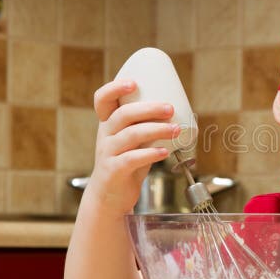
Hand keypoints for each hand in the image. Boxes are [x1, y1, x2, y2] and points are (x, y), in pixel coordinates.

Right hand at [84, 80, 178, 214]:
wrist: (109, 196)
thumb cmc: (125, 163)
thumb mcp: (133, 141)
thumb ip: (147, 125)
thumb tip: (177, 111)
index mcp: (108, 123)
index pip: (102, 100)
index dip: (114, 88)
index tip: (134, 83)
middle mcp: (105, 135)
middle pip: (123, 114)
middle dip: (148, 108)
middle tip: (170, 108)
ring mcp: (107, 153)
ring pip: (131, 135)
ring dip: (157, 130)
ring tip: (176, 130)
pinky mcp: (113, 171)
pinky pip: (131, 159)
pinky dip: (150, 154)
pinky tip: (164, 152)